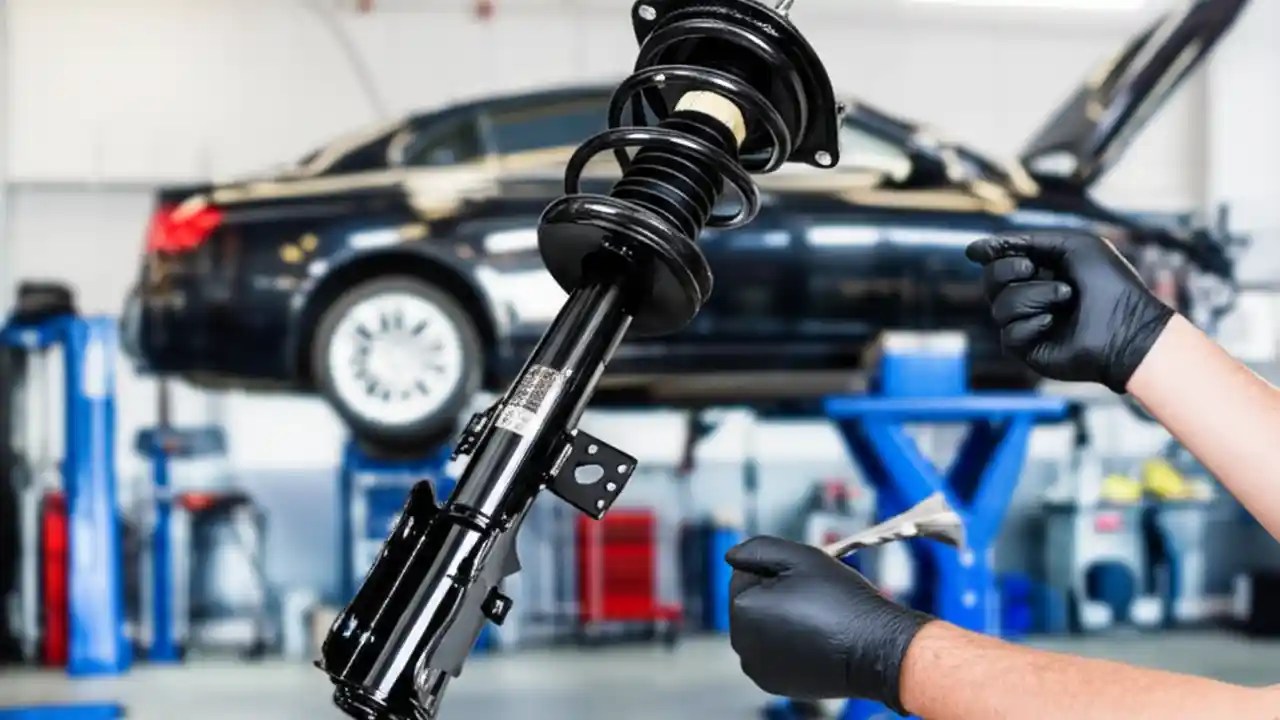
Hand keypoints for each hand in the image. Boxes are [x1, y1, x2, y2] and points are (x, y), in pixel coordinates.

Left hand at [726, 537, 932, 714]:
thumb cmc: (841, 600)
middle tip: (811, 599)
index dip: (774, 571)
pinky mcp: (773, 683)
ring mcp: (757, 667)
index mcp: (743, 609)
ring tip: (815, 620)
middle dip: (773, 596)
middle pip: (750, 603)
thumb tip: (732, 556)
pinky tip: (813, 641)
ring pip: (760, 628)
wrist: (875, 649)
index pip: (744, 575)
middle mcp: (742, 643)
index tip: (802, 580)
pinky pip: (770, 652)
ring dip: (778, 620)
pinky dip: (785, 644)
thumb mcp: (800, 557)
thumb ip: (758, 549)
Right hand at [965, 232, 1174, 392]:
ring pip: (999, 306)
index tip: (983, 250)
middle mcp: (1028, 295)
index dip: (990, 251)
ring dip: (1032, 296)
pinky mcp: (1026, 348)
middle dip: (1006, 270)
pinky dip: (1032, 323)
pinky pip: (1009, 332)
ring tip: (1065, 298)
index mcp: (1039, 270)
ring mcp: (1025, 322)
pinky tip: (1053, 323)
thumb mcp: (1074, 246)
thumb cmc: (1110, 284)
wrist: (1129, 328)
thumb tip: (973, 249)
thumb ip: (1029, 241)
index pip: (998, 258)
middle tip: (1032, 269)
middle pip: (989, 280)